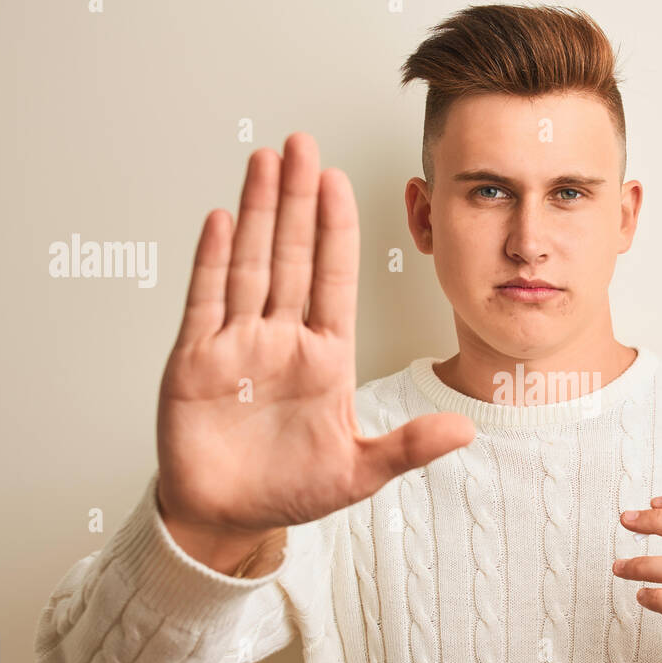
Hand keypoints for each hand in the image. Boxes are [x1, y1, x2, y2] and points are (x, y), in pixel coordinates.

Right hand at [155, 133, 475, 563]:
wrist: (228, 517)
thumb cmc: (291, 491)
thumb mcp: (358, 473)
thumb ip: (409, 447)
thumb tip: (466, 430)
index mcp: (326, 358)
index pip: (334, 279)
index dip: (336, 230)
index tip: (340, 183)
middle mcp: (283, 340)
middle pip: (292, 256)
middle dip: (296, 200)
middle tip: (302, 144)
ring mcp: (238, 344)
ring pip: (249, 264)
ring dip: (255, 212)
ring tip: (264, 161)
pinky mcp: (195, 359)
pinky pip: (205, 299)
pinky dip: (211, 259)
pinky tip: (221, 218)